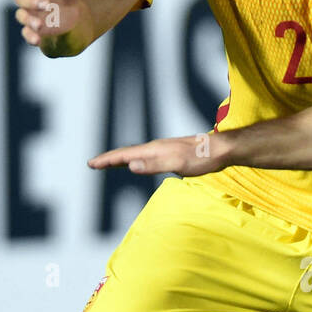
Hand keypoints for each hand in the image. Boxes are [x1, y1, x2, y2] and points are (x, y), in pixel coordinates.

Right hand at [13, 0, 83, 45]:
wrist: (79, 3)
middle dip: (32, 2)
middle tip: (48, 5)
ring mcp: (33, 13)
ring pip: (21, 16)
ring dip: (29, 20)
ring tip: (40, 24)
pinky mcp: (38, 27)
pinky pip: (27, 33)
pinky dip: (30, 36)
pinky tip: (38, 40)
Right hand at [88, 133, 219, 175]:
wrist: (221, 149)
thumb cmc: (202, 158)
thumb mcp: (178, 164)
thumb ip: (154, 164)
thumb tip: (130, 165)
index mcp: (154, 149)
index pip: (125, 155)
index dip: (107, 160)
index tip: (91, 164)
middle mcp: (156, 147)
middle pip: (127, 153)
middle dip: (109, 159)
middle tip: (93, 164)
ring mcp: (164, 149)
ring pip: (136, 154)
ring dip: (121, 159)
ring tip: (109, 164)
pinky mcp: (171, 153)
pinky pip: (147, 157)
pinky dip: (136, 160)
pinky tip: (139, 163)